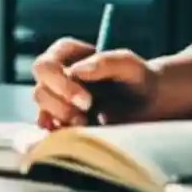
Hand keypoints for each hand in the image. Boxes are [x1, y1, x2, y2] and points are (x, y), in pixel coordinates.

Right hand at [31, 38, 158, 130]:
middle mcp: (57, 77)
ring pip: (42, 110)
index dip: (59, 83)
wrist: (151, 107)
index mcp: (67, 55)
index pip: (46, 66)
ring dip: (62, 119)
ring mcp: (57, 100)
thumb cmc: (140, 79)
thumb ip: (106, 62)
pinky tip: (74, 135)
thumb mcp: (130, 66)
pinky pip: (48, 129)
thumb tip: (76, 71)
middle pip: (40, 90)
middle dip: (61, 105)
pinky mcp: (61, 121)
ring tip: (86, 125)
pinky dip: (56, 134)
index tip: (87, 100)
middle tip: (87, 115)